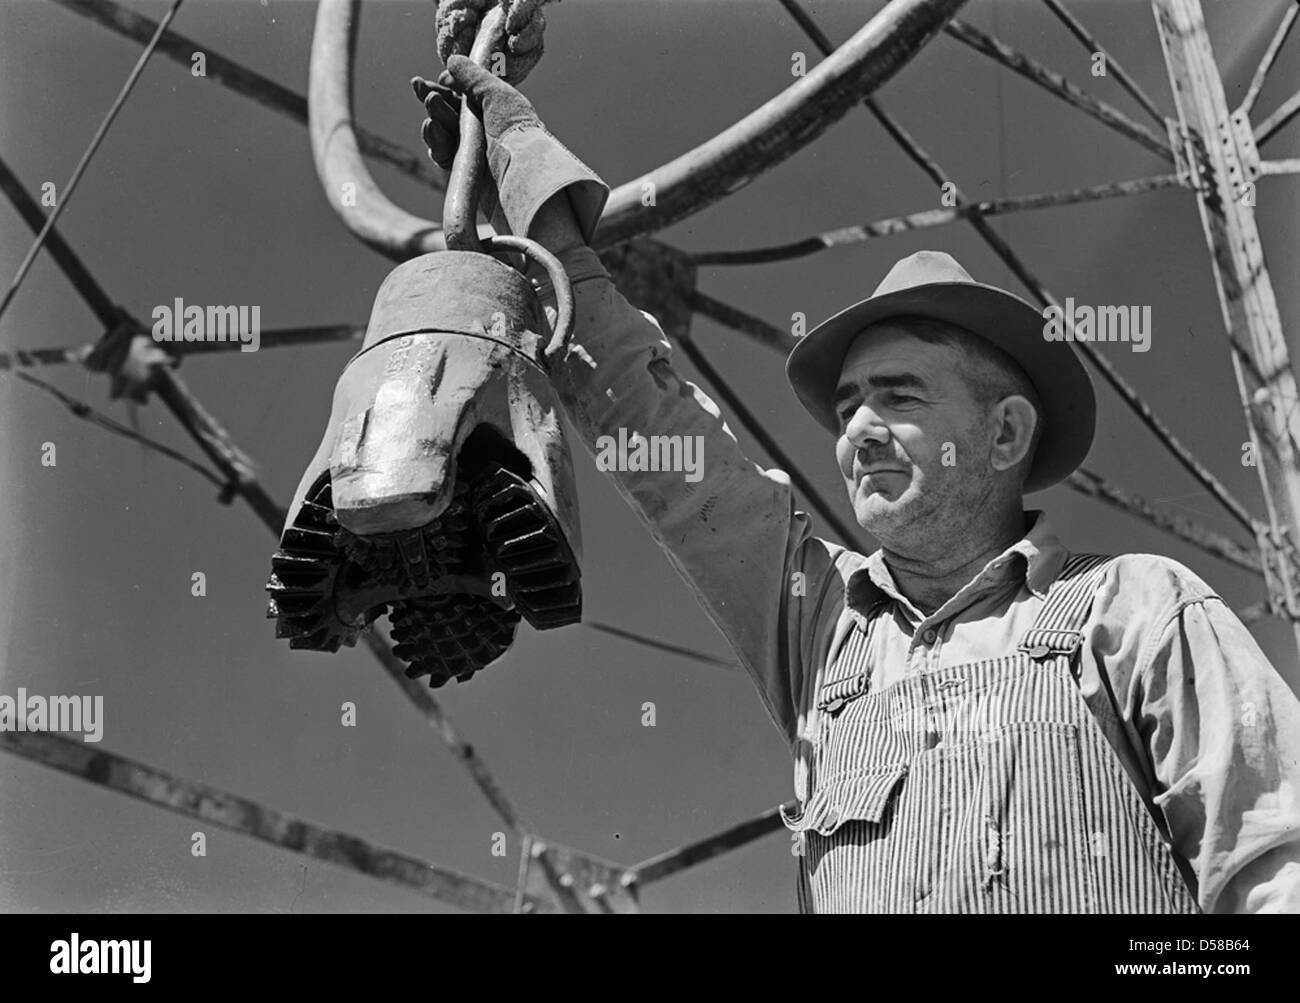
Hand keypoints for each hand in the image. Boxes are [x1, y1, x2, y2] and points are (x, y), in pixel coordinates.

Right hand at [413, 55, 603, 252]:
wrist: (520, 175)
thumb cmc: (516, 132)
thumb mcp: (497, 94)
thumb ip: (473, 76)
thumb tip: (452, 62)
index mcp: (496, 109)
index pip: (465, 93)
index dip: (450, 84)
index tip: (443, 79)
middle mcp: (485, 130)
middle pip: (450, 110)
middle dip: (433, 97)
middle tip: (419, 86)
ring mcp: (474, 151)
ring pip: (442, 130)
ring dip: (433, 115)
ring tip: (431, 106)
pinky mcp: (463, 171)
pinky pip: (441, 152)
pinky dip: (433, 139)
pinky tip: (430, 126)